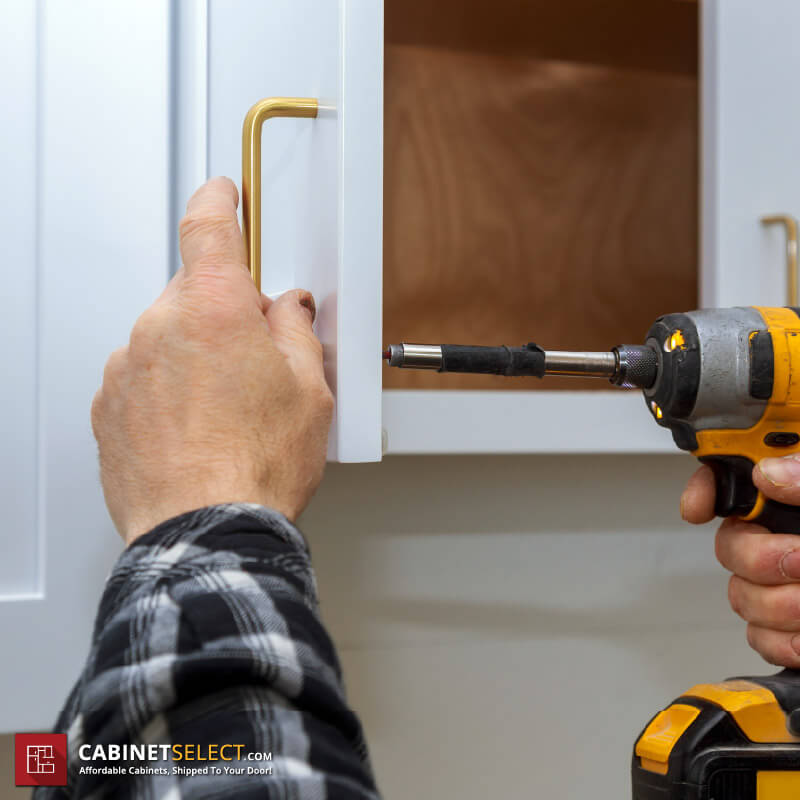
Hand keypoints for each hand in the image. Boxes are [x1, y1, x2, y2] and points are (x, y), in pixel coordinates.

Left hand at [91, 177, 333, 543]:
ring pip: (169, 337)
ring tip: (229, 412)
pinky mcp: (109, 406)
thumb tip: (289, 309)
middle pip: (195, 293)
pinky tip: (200, 428)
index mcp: (214, 309)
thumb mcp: (310, 390)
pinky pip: (144, 375)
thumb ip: (297, 331)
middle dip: (227, 313)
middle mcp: (160, 327)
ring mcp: (128, 367)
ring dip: (197, 356)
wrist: (207, 532)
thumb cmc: (256, 468)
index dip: (219, 201)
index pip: (210, 228)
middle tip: (259, 362)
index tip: (223, 191)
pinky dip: (169, 389)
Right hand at [682, 457, 799, 665]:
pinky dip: (784, 644)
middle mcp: (785, 539)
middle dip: (760, 560)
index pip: (731, 480)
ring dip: (780, 607)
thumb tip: (768, 473)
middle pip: (728, 546)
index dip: (705, 489)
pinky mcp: (791, 630)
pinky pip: (760, 639)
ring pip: (741, 597)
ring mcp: (786, 587)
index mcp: (793, 499)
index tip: (697, 508)